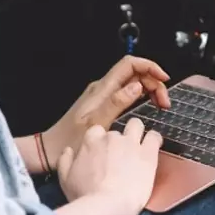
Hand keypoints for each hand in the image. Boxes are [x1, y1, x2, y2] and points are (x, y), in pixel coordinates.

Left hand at [43, 56, 170, 159]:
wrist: (49, 149)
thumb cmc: (71, 139)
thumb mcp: (96, 123)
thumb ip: (117, 103)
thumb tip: (138, 87)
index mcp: (102, 89)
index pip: (129, 64)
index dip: (149, 66)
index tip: (165, 80)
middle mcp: (103, 88)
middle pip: (134, 73)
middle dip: (154, 82)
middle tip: (165, 104)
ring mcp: (102, 96)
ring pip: (132, 83)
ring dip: (150, 90)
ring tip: (160, 106)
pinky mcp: (103, 104)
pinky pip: (127, 93)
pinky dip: (141, 97)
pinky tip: (148, 108)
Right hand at [57, 118, 161, 210]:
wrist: (108, 207)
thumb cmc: (85, 197)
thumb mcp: (66, 179)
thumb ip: (65, 161)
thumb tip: (69, 151)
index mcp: (91, 140)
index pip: (96, 132)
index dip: (99, 143)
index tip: (102, 155)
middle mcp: (112, 137)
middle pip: (116, 131)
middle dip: (118, 142)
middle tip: (119, 158)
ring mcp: (131, 143)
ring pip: (136, 125)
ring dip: (136, 133)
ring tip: (137, 147)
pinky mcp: (148, 152)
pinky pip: (154, 137)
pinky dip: (154, 140)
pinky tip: (153, 147)